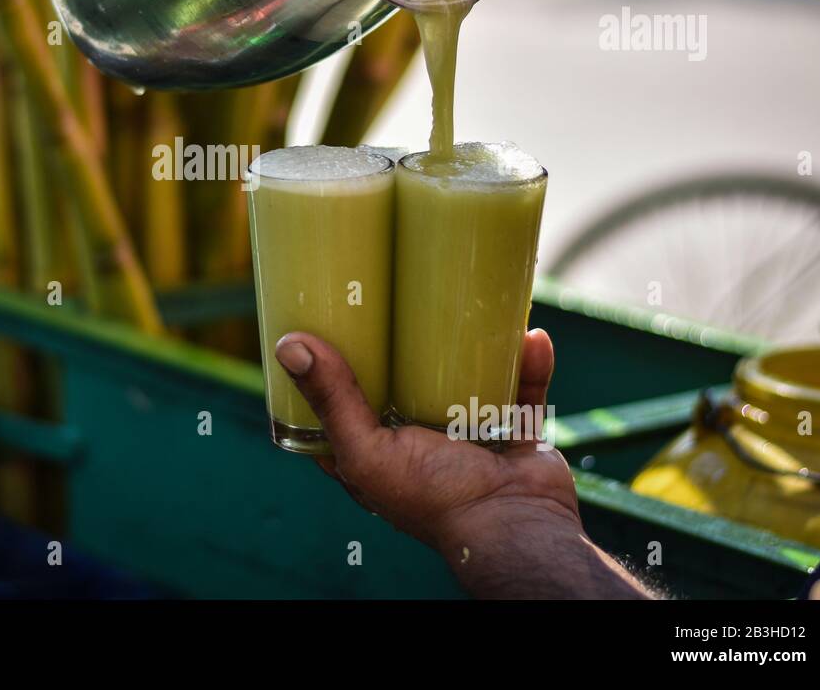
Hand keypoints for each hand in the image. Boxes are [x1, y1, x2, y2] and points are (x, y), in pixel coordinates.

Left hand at [275, 328, 652, 597]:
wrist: (517, 526)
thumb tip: (289, 345)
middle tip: (394, 294)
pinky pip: (521, 389)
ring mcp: (468, 435)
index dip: (329, 370)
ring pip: (466, 377)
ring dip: (474, 346)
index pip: (341, 407)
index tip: (322, 323)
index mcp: (376, 453)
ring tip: (470, 304)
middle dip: (402, 343)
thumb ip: (333, 399)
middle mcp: (418, 442)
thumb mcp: (368, 450)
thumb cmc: (435, 500)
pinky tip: (530, 336)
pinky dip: (528, 365)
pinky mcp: (512, 431)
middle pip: (403, 381)